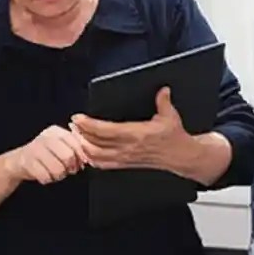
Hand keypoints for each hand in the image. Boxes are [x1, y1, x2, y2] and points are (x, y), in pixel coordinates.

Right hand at [5, 125, 88, 184]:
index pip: (76, 143)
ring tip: (54, 172)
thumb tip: (88, 159)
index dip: (81, 157)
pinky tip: (44, 174)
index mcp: (56, 131)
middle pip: (68, 156)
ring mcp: (35, 148)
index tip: (80, 164)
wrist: (19, 161)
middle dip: (70, 168)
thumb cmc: (45, 155)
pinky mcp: (27, 162)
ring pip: (57, 169)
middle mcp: (45, 136)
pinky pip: (45, 176)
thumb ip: (75, 149)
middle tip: (67, 170)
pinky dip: (47, 179)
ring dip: (58, 175)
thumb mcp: (60, 146)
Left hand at [71, 87, 190, 169]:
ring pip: (97, 156)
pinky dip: (92, 159)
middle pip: (95, 144)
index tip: (78, 118)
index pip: (106, 130)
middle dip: (81, 134)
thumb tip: (163, 90)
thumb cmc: (174, 137)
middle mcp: (128, 147)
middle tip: (73, 124)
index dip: (89, 125)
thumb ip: (163, 101)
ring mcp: (126, 157)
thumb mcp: (170, 116)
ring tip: (76, 136)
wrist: (181, 157)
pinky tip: (86, 152)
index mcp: (136, 134)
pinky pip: (104, 165)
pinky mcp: (126, 164)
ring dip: (84, 147)